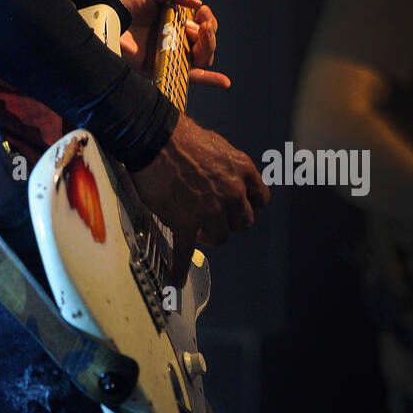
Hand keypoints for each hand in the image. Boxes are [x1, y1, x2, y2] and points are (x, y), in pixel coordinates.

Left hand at [111, 0, 229, 88]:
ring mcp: (166, 54)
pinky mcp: (158, 69)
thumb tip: (196, 2)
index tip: (201, 10)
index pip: (200, 23)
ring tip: (201, 34)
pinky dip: (207, 80)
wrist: (98, 17)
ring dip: (208, 47)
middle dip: (209, 32)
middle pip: (204, 42)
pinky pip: (186, 77)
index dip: (206, 19)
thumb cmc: (118, 1)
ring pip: (199, 58)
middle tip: (202, 23)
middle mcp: (171, 38)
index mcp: (171, 19)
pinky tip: (224, 82)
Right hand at [129, 115, 270, 287]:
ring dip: (208, 235)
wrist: (153, 137)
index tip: (237, 206)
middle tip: (213, 217)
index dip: (247, 204)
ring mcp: (209, 210)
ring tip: (195, 229)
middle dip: (229, 221)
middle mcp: (231, 192)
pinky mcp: (185, 222)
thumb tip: (223, 176)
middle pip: (243, 223)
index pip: (260, 199)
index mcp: (242, 170)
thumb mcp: (217, 144)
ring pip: (220, 238)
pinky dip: (180, 265)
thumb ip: (227, 167)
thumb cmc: (181, 135)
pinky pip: (184, 251)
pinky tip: (176, 277)